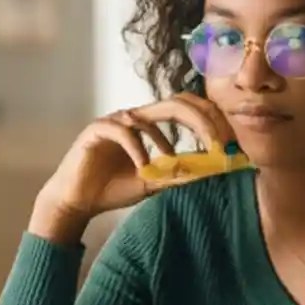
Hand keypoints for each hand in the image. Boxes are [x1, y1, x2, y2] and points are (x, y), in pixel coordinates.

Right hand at [31, 93, 234, 241]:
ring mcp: (115, 121)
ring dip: (165, 141)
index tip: (227, 145)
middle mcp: (134, 118)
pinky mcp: (96, 130)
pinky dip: (138, 149)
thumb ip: (179, 174)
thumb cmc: (112, 189)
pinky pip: (123, 132)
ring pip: (149, 116)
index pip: (187, 110)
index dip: (209, 122)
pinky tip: (142, 168)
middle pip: (175, 103)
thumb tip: (214, 170)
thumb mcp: (153, 183)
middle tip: (216, 145)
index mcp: (149, 125)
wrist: (77, 201)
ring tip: (171, 165)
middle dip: (200, 122)